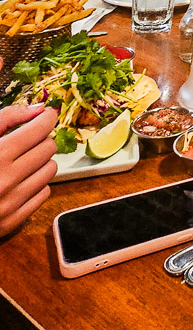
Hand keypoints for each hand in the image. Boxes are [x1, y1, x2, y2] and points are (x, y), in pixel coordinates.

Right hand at [0, 104, 57, 238]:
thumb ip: (7, 118)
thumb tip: (38, 109)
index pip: (39, 130)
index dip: (46, 118)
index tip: (47, 115)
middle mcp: (6, 179)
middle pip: (48, 148)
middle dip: (41, 140)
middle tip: (28, 140)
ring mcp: (10, 202)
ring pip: (50, 170)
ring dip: (41, 162)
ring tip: (22, 161)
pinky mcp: (13, 220)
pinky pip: (44, 194)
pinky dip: (36, 185)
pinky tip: (19, 181)